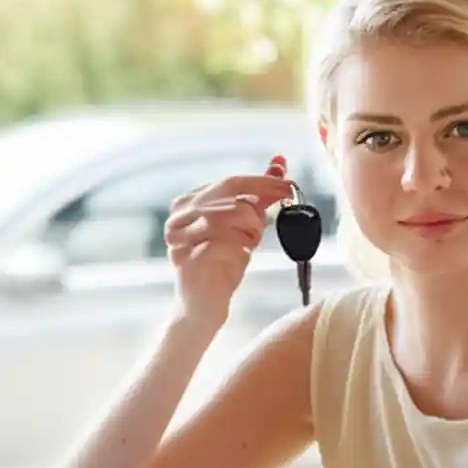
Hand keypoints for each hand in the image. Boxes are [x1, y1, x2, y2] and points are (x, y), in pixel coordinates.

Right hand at [164, 155, 293, 330]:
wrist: (203, 305)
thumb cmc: (222, 263)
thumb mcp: (243, 225)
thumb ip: (258, 194)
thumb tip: (279, 162)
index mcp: (188, 202)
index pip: (231, 182)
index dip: (263, 182)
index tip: (289, 185)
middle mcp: (178, 217)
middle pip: (230, 196)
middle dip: (258, 207)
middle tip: (270, 219)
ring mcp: (179, 238)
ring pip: (228, 217)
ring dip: (248, 231)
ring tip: (247, 245)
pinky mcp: (186, 260)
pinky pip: (223, 244)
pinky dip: (238, 249)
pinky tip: (239, 256)